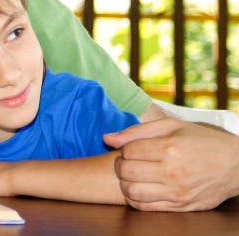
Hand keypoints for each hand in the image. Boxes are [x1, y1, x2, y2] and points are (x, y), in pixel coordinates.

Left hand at [104, 118, 238, 210]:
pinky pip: (145, 207)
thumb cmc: (200, 140)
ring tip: (133, 176)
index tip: (130, 149)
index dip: (123, 149)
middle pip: (127, 172)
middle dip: (120, 166)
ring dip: (125, 184)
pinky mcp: (181, 206)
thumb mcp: (171, 126)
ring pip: (132, 192)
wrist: (234, 165)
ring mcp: (177, 192)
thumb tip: (106, 138)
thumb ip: (137, 131)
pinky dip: (135, 199)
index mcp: (170, 148)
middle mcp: (173, 172)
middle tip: (127, 163)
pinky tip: (141, 188)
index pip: (128, 151)